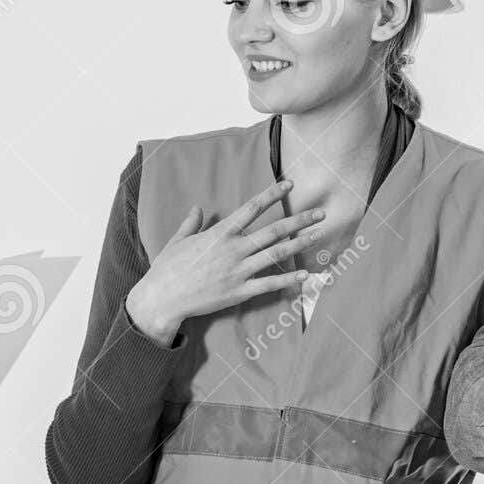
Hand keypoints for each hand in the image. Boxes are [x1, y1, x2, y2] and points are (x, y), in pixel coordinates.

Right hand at [125, 178, 323, 344]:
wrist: (163, 298)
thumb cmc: (167, 269)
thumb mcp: (178, 240)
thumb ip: (191, 223)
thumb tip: (198, 208)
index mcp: (220, 234)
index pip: (252, 208)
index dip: (272, 195)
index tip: (289, 184)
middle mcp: (233, 250)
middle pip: (273, 230)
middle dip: (299, 220)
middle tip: (320, 213)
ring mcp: (238, 271)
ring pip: (276, 254)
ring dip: (300, 244)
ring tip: (318, 235)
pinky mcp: (239, 292)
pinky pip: (269, 284)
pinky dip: (289, 279)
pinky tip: (306, 275)